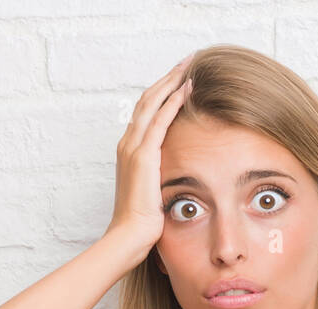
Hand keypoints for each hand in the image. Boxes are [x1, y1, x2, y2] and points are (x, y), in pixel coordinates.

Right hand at [103, 53, 193, 262]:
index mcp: (129, 151)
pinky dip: (174, 101)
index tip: (180, 79)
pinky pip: (160, 119)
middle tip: (187, 62)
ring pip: (152, 102)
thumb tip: (178, 178)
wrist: (128, 236)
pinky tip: (188, 88)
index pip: (146, 113)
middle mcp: (128, 144)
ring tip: (189, 66)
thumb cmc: (141, 223)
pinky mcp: (143, 155)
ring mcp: (133, 147)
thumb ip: (162, 177)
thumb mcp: (153, 193)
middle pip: (148, 100)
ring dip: (171, 82)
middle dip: (168, 79)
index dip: (162, 93)